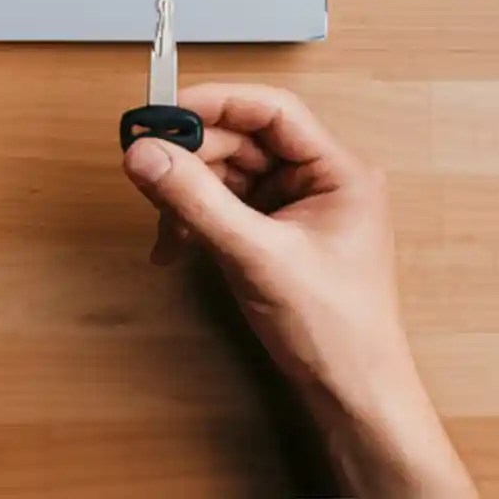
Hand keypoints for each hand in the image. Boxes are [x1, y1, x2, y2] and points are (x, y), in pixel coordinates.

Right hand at [122, 83, 475, 498]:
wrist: (351, 394)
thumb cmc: (338, 331)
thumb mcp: (258, 256)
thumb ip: (197, 201)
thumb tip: (147, 155)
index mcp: (339, 171)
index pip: (272, 111)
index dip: (216, 104)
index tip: (165, 112)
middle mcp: (318, 182)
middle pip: (242, 141)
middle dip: (193, 157)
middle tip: (148, 167)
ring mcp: (294, 210)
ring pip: (227, 175)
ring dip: (188, 194)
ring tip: (167, 225)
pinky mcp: (273, 236)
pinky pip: (224, 207)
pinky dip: (195, 220)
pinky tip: (176, 244)